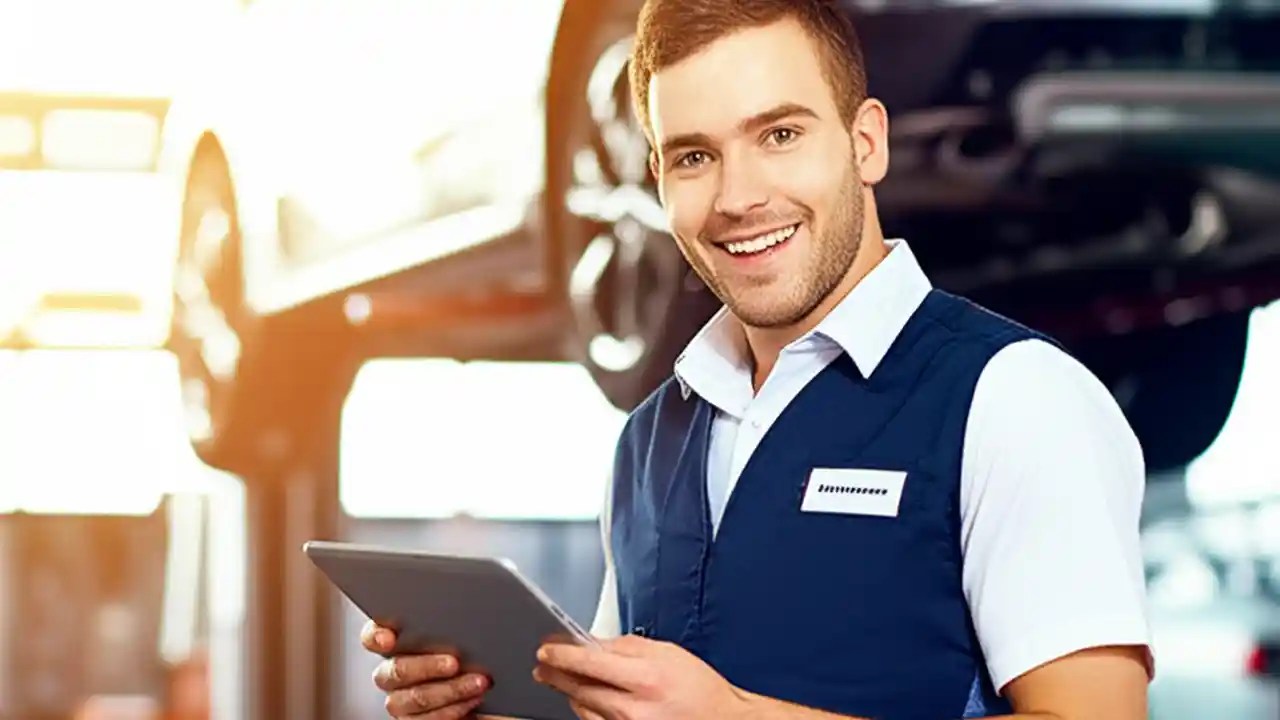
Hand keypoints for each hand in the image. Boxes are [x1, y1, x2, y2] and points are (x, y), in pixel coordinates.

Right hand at [361, 620, 491, 718]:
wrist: (486, 693)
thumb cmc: (468, 655)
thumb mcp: (458, 633)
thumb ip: (447, 624)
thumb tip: (458, 607)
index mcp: (395, 645)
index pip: (372, 637)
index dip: (376, 636)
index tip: (389, 638)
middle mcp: (391, 675)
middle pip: (396, 671)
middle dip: (427, 666)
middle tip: (454, 662)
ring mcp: (401, 701)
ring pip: (414, 698)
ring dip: (450, 690)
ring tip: (478, 682)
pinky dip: (454, 709)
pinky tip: (473, 698)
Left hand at [533, 635, 752, 719]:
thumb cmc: (700, 689)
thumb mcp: (668, 653)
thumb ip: (627, 646)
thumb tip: (593, 642)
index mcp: (646, 677)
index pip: (590, 662)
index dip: (562, 654)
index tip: (546, 649)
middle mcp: (634, 708)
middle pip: (580, 688)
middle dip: (557, 674)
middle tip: (543, 665)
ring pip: (583, 708)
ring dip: (570, 692)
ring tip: (562, 679)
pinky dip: (587, 710)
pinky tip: (584, 700)